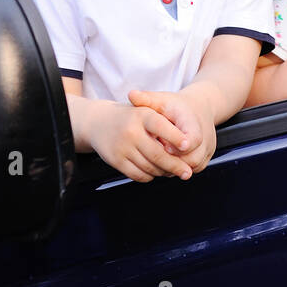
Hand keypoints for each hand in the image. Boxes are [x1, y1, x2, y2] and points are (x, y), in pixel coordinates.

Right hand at [78, 97, 193, 182]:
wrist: (99, 122)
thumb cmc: (132, 117)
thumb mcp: (147, 110)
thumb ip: (166, 124)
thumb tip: (187, 145)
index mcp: (142, 114)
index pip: (161, 127)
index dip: (176, 137)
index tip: (187, 146)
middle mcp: (131, 131)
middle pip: (157, 154)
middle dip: (175, 166)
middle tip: (187, 173)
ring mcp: (122, 147)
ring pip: (149, 167)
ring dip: (163, 172)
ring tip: (173, 172)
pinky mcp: (115, 160)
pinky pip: (138, 174)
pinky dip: (149, 176)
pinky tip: (155, 172)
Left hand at [129, 89, 217, 173]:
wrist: (197, 108)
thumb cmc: (176, 106)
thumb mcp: (162, 99)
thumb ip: (147, 99)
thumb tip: (131, 95)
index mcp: (194, 122)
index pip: (193, 139)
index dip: (177, 145)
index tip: (163, 145)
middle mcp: (205, 136)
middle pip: (193, 158)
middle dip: (173, 160)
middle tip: (156, 156)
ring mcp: (207, 149)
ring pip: (193, 166)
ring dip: (175, 167)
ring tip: (159, 160)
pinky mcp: (205, 158)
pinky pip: (194, 169)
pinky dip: (180, 169)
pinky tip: (166, 164)